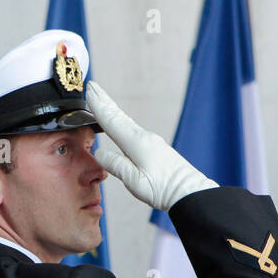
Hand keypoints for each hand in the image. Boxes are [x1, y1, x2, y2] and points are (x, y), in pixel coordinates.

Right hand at [85, 81, 216, 210]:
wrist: (188, 191)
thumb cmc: (162, 189)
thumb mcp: (133, 181)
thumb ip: (115, 165)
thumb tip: (99, 152)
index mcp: (135, 143)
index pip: (112, 121)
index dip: (98, 106)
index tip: (90, 90)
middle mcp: (143, 137)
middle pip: (119, 116)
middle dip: (104, 101)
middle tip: (93, 86)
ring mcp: (151, 141)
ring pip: (126, 122)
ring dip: (112, 110)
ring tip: (102, 101)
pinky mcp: (155, 148)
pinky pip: (133, 130)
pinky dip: (122, 122)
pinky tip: (120, 125)